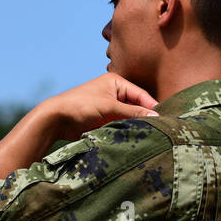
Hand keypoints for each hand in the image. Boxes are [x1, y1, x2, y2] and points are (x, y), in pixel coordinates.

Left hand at [43, 73, 158, 142]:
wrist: (55, 119)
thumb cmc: (80, 106)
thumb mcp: (109, 107)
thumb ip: (133, 113)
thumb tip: (156, 117)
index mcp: (116, 82)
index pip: (141, 94)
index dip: (152, 107)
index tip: (165, 119)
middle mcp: (114, 93)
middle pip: (136, 106)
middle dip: (145, 117)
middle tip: (160, 129)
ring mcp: (109, 107)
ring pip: (129, 117)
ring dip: (136, 125)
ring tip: (149, 135)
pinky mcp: (103, 120)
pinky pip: (120, 124)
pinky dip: (126, 130)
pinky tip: (134, 137)